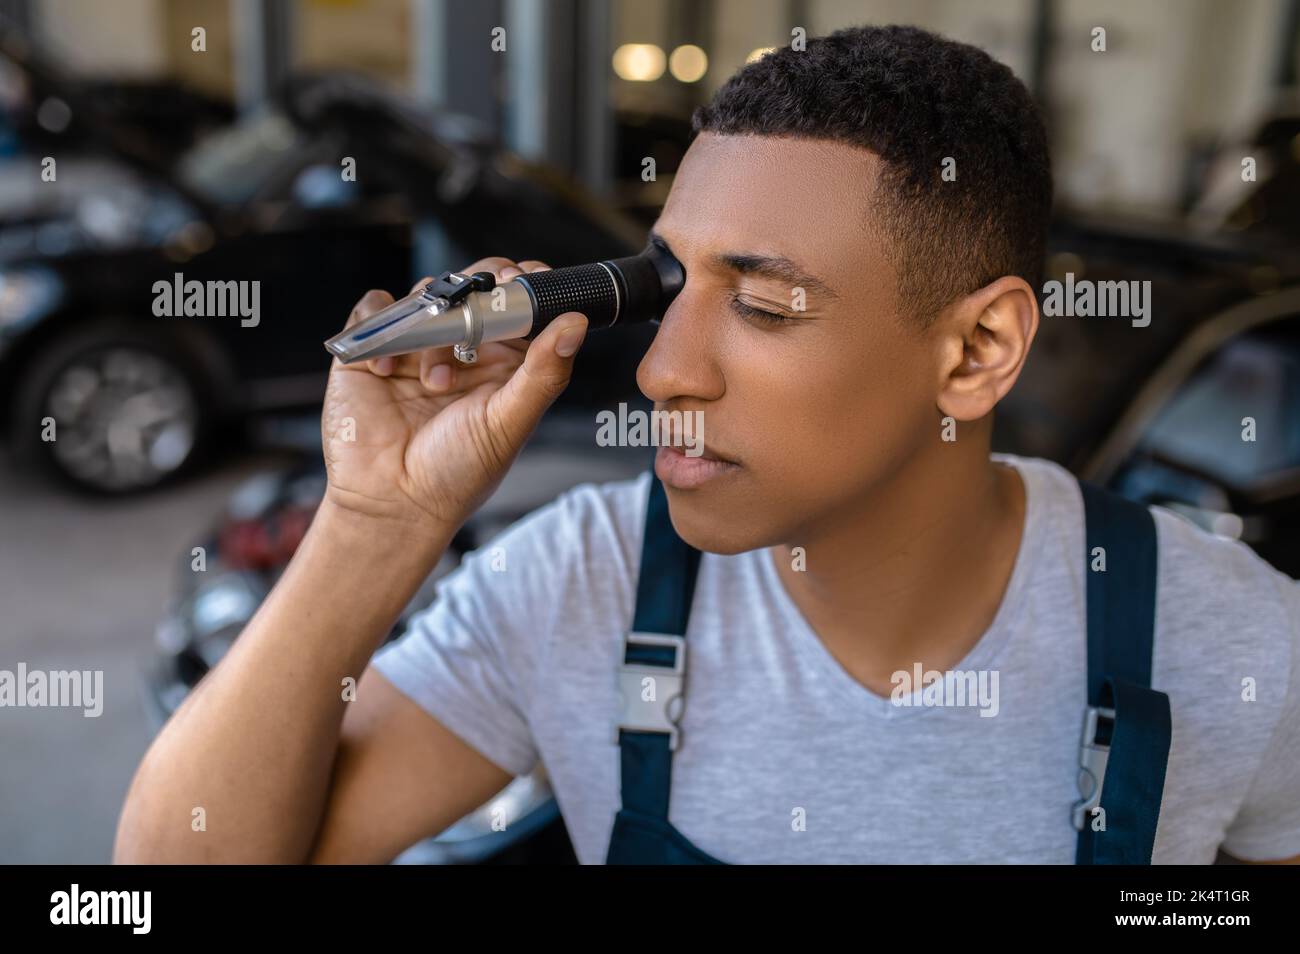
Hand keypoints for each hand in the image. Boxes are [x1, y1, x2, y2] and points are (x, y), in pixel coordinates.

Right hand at [320, 258, 587, 531]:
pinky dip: (382, 324)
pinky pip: (375, 309)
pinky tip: (388, 370)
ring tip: (434, 383)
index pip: (519, 303)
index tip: (523, 281)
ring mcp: (416, 346)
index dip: (523, 284)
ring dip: (432, 327)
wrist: (392, 505)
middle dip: (476, 289)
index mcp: (503, 361)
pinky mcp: (373, 349)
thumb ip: (543, 372)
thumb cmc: (457, 474)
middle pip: (473, 286)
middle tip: (477, 305)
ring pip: (426, 295)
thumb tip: (577, 323)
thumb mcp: (509, 422)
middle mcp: (461, 348)